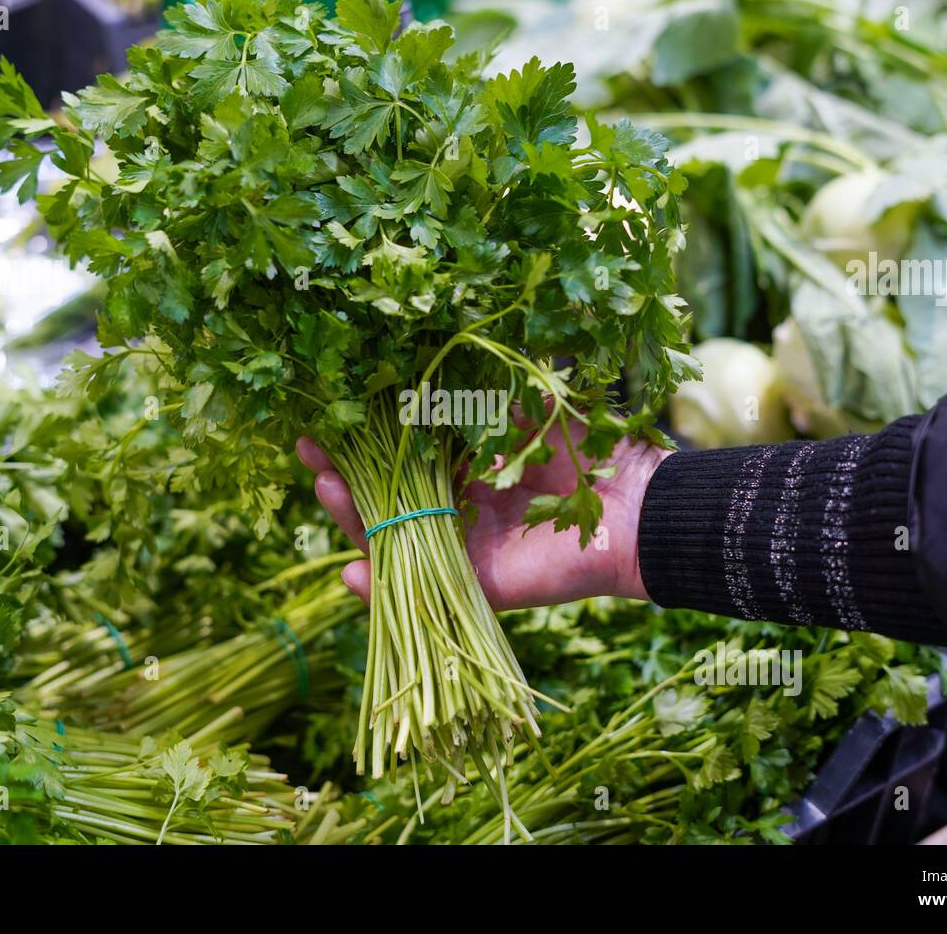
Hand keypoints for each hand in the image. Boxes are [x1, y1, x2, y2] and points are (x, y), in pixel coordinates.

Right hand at [295, 421, 666, 610]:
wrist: (638, 503)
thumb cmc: (590, 448)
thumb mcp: (527, 406)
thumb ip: (481, 391)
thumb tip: (427, 353)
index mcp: (465, 468)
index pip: (398, 458)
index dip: (360, 441)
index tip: (324, 418)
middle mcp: (456, 509)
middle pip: (383, 499)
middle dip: (342, 476)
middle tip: (308, 452)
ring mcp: (463, 550)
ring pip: (393, 541)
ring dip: (352, 520)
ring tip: (324, 489)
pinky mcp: (477, 585)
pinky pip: (421, 592)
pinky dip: (381, 590)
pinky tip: (351, 572)